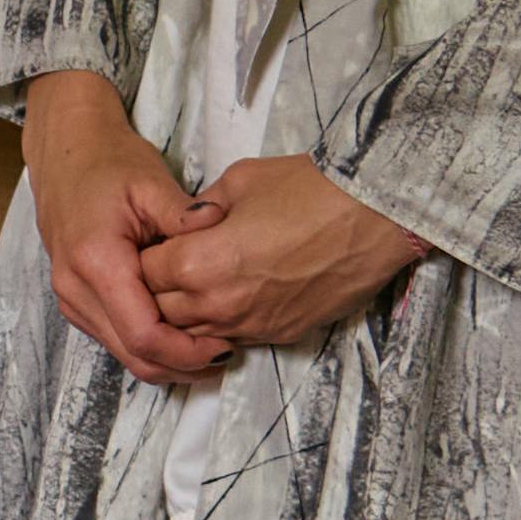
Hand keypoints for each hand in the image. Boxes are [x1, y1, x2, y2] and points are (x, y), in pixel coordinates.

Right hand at [21, 71, 225, 387]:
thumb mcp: (151, 181)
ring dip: (167, 360)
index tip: (223, 345)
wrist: (66, 154)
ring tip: (211, 347)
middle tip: (226, 356)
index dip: (186, 352)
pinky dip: (150, 345)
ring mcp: (72, 299)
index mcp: (96, 262)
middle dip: (182, 366)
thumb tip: (220, 226)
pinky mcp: (77, 302)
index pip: (144, 334)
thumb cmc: (107, 162)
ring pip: (124, 354)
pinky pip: (115, 339)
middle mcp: (76, 289)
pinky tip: (182, 332)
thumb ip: (184, 213)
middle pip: (134, 356)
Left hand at [130, 154, 435, 359]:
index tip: (153, 242)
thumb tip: (189, 223)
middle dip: (158, 289)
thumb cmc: (310, 190)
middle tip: (169, 264)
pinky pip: (231, 338)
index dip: (146, 255)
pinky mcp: (279, 335)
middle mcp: (217, 304)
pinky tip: (231, 297)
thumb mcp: (240, 181)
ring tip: (198, 282)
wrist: (375, 217)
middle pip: (161, 311)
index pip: (145, 273)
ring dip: (187, 312)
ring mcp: (249, 326)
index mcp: (197, 264)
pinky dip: (221, 323)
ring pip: (193, 333)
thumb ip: (201, 209)